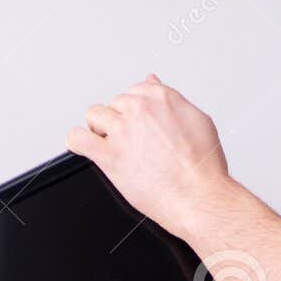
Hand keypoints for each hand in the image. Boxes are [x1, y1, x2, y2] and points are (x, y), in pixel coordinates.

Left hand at [65, 74, 233, 242]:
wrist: (198, 196)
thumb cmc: (202, 166)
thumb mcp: (197, 120)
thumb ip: (171, 100)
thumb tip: (154, 83)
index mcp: (160, 98)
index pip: (134, 91)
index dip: (135, 110)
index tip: (138, 123)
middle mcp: (139, 110)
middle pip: (114, 104)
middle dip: (120, 121)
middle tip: (132, 141)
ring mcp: (121, 131)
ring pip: (94, 116)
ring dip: (100, 129)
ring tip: (111, 145)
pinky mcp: (108, 156)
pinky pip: (77, 140)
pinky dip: (77, 142)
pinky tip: (85, 148)